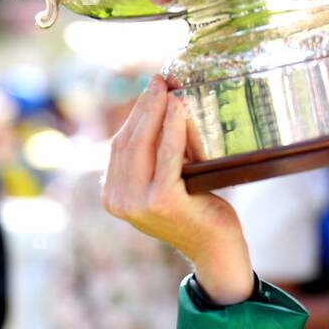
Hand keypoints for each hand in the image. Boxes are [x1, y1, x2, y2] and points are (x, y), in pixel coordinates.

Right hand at [101, 74, 253, 304]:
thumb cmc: (196, 211)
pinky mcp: (160, 201)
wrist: (215, 248)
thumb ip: (155, 158)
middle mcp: (118, 201)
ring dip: (156, 111)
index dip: (134, 114)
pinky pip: (167, 156)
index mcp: (113, 196)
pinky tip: (180, 109)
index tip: (150, 90)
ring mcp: (136, 203)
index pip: (120, 145)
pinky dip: (173, 128)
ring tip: (168, 88)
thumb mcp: (166, 182)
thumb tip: (162, 108)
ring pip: (144, 144)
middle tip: (159, 80)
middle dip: (144, 106)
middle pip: (128, 141)